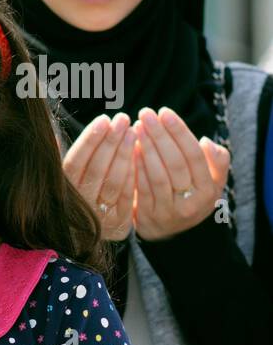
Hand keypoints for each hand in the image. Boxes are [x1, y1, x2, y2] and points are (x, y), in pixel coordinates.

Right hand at [63, 113, 135, 239]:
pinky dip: (133, 174)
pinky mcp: (117, 224)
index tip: (103, 120)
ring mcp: (97, 217)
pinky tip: (139, 154)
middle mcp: (77, 206)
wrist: (79, 239)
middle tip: (122, 119)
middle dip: (111, 142)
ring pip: (113, 181)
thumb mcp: (60, 180)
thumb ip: (60, 160)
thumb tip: (53, 137)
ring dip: (124, 154)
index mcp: (60, 192)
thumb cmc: (69, 199)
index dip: (89, 140)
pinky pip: (126, 196)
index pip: (75, 162)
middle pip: (96, 169)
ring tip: (133, 131)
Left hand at [131, 106, 228, 240]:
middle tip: (145, 113)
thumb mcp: (211, 181)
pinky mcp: (147, 216)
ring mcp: (168, 211)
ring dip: (145, 148)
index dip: (179, 132)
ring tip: (136, 127)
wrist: (172, 232)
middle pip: (174, 163)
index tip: (165, 112)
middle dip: (159, 136)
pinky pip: (140, 188)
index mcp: (208, 190)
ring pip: (156, 175)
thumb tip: (206, 141)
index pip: (194, 155)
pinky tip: (128, 149)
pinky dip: (134, 167)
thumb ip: (216, 161)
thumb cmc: (191, 195)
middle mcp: (191, 202)